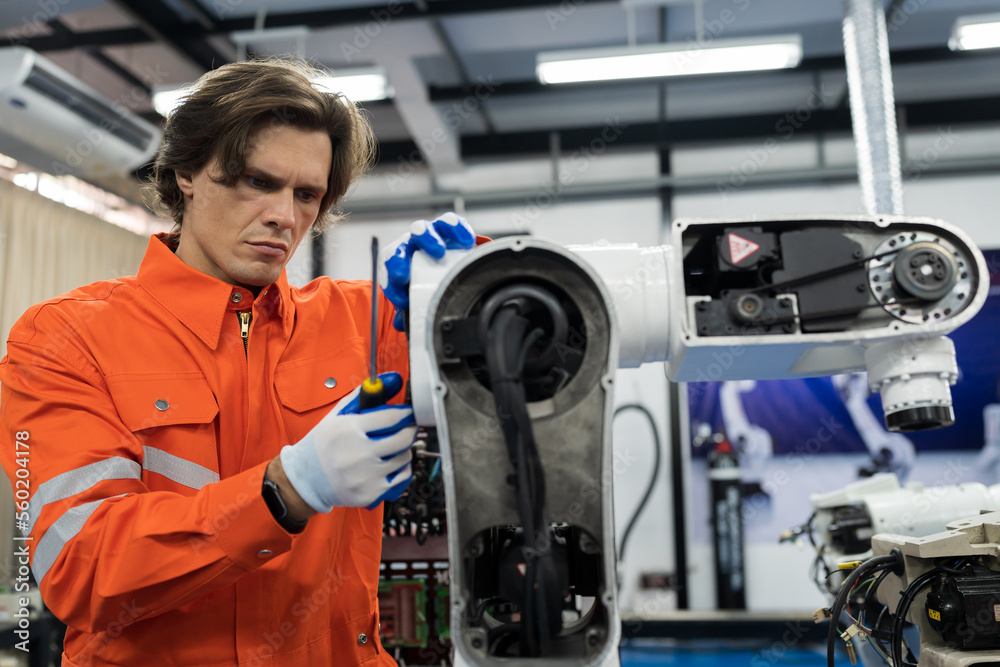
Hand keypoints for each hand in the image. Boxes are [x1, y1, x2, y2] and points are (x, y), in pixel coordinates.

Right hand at [279, 372, 415, 510]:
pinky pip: (401, 477)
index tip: (409, 413)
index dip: (405, 414)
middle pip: (402, 439)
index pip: (391, 418)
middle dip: (409, 430)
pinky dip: (400, 469)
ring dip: (403, 450)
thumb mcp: (336, 416)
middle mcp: (356, 454)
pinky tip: (389, 464)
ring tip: (391, 448)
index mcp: (347, 430)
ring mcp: (364, 477)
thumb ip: (362, 397)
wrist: (306, 480)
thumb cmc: (323, 445)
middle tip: (406, 428)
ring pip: (404, 458)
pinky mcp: (371, 494)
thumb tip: (390, 380)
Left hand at [381, 212, 476, 330]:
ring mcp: (428, 233)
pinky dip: (456, 229)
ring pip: (421, 229)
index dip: (390, 285)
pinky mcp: (448, 226)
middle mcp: (409, 245)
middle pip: (398, 248)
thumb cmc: (429, 278)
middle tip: (403, 276)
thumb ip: (409, 308)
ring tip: (438, 252)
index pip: (386, 271)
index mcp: (397, 261)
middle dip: (397, 261)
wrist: (448, 258)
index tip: (401, 302)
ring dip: (427, 239)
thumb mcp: (418, 293)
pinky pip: (450, 222)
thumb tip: (400, 325)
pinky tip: (465, 242)